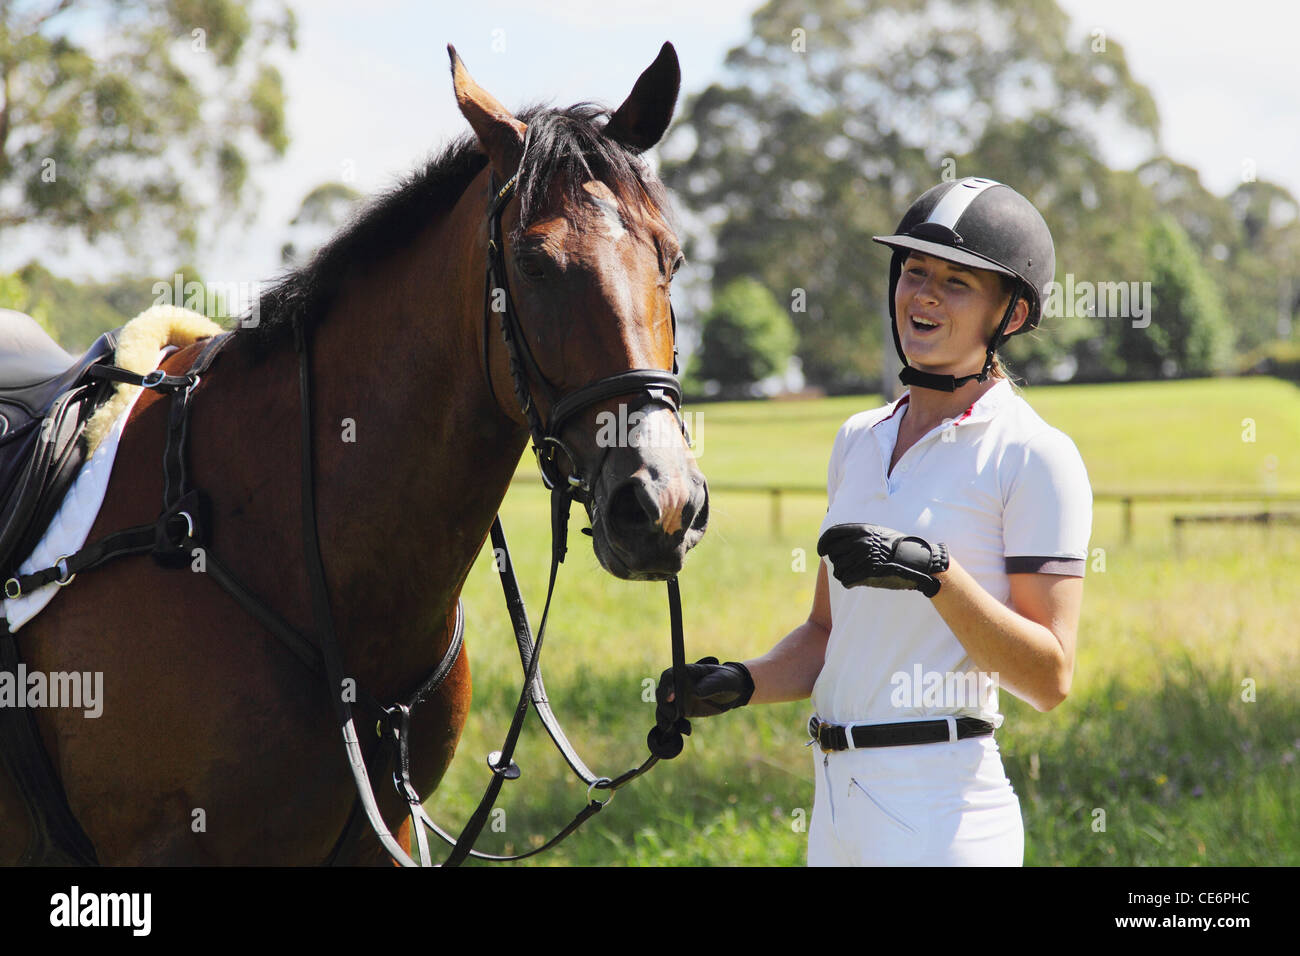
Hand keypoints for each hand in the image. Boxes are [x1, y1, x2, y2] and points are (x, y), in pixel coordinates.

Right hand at [654, 656, 754, 724]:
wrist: (735, 691)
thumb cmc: (728, 680)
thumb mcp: (722, 680)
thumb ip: (710, 684)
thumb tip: (695, 692)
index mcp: (686, 672)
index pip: (669, 676)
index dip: (666, 686)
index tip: (670, 698)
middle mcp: (678, 684)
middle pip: (661, 694)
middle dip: (664, 707)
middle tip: (674, 717)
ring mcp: (679, 698)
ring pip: (663, 709)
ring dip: (665, 720)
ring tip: (675, 729)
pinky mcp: (683, 711)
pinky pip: (671, 720)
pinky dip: (674, 728)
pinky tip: (687, 731)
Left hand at [816, 523, 948, 596]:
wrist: (916, 559)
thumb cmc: (897, 547)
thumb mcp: (878, 532)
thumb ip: (859, 533)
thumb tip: (838, 537)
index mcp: (861, 529)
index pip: (831, 535)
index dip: (823, 544)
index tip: (822, 551)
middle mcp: (860, 541)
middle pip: (833, 554)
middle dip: (836, 562)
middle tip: (845, 567)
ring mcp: (864, 556)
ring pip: (838, 569)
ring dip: (843, 574)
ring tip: (852, 574)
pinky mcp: (868, 571)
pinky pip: (847, 580)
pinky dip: (849, 582)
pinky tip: (854, 582)